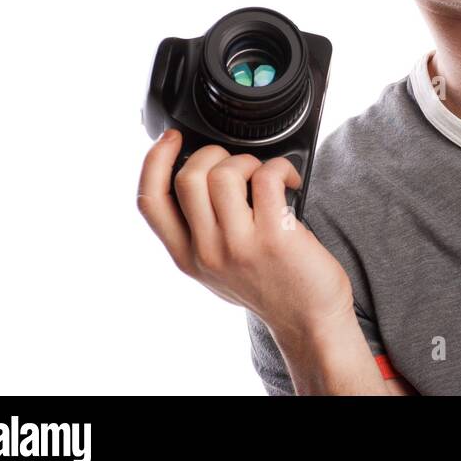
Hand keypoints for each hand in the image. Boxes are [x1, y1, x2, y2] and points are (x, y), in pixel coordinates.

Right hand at [137, 129, 354, 340]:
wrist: (310, 322)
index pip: (150, 202)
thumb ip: (201, 233)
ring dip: (248, 160)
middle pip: (188, 178)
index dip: (154, 161)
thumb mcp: (217, 270)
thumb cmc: (270, 288)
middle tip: (237, 162)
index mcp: (186, 256)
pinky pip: (266, 178)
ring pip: (224, 174)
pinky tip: (291, 182)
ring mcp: (238, 245)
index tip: (170, 139)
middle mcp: (206, 252)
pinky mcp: (274, 237)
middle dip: (213, 153)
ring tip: (264, 175)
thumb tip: (199, 179)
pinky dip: (281, 168)